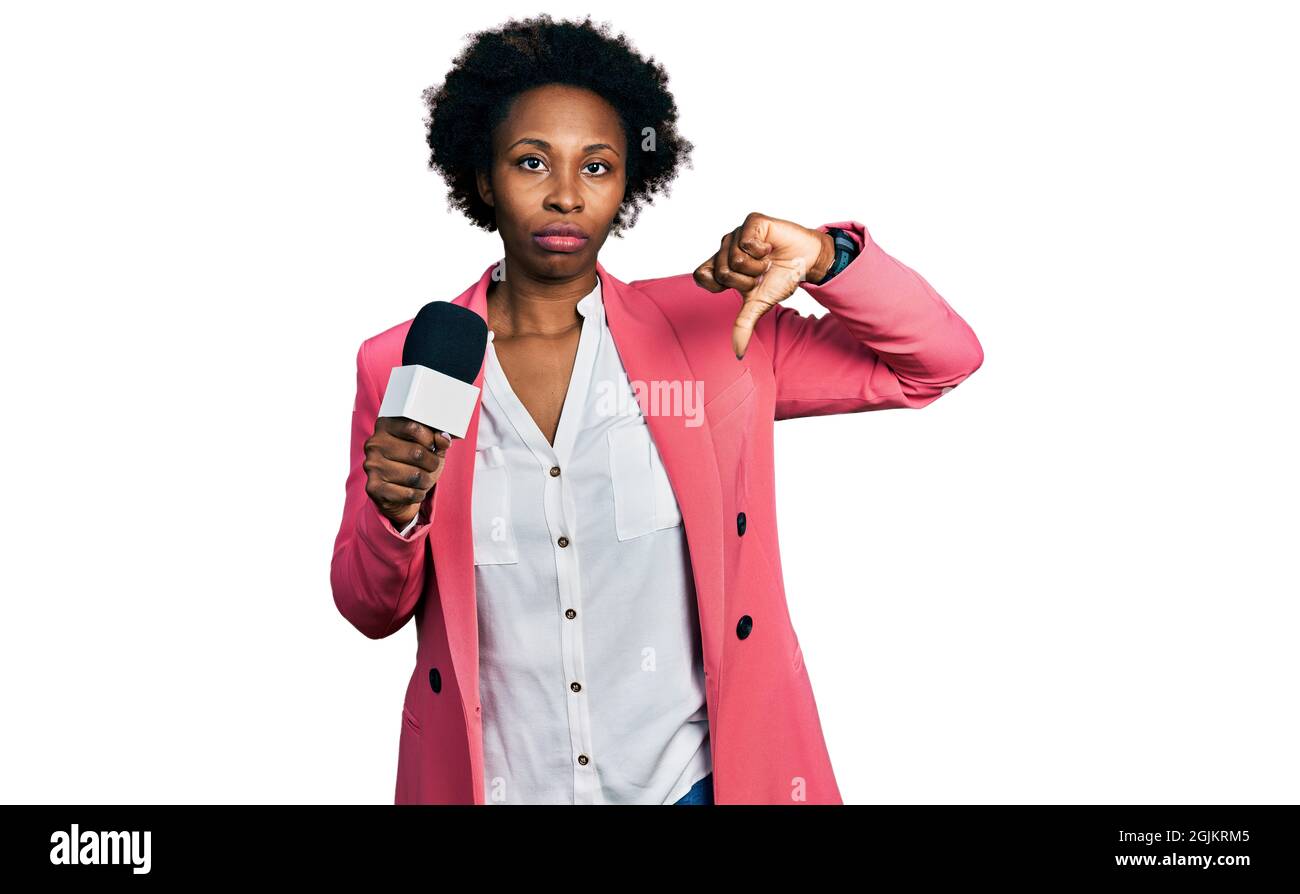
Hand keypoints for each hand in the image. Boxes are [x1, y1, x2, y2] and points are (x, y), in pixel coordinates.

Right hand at [364, 417, 450, 528]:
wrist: (397, 495)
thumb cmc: (414, 466)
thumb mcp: (430, 449)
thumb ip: (438, 440)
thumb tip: (443, 438)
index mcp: (385, 426)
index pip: (413, 427)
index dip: (429, 439)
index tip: (431, 446)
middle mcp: (374, 444)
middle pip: (416, 453)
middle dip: (431, 463)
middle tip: (430, 466)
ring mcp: (372, 466)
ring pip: (414, 475)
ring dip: (426, 480)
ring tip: (422, 479)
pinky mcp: (373, 488)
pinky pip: (408, 493)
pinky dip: (418, 495)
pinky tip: (414, 491)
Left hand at [693, 211, 836, 358]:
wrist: (807, 262)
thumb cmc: (781, 278)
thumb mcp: (759, 304)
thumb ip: (743, 325)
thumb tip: (738, 353)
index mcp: (722, 265)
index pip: (701, 276)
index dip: (720, 285)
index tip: (743, 286)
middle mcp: (726, 247)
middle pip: (722, 272)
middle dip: (747, 280)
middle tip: (760, 274)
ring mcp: (737, 233)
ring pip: (734, 259)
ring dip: (758, 267)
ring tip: (767, 261)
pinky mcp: (752, 222)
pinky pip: (746, 243)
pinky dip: (763, 252)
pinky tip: (769, 248)